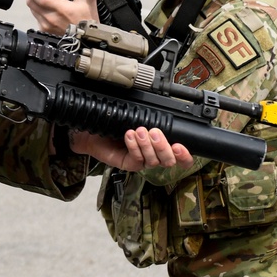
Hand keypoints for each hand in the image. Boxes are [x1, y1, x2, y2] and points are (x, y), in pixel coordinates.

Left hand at [23, 0, 98, 35]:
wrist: (87, 39)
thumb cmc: (88, 21)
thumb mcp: (89, 0)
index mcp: (60, 8)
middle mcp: (51, 18)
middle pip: (32, 4)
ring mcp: (47, 26)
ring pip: (33, 12)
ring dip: (33, 4)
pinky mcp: (46, 32)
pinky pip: (37, 20)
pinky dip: (37, 14)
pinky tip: (42, 11)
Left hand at [68, 126, 192, 170]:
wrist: (92, 129)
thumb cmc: (116, 122)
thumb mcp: (137, 117)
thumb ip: (153, 118)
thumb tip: (167, 111)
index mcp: (160, 145)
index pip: (180, 157)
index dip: (184, 155)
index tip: (179, 146)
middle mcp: (153, 155)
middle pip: (168, 161)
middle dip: (164, 147)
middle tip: (155, 132)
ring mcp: (140, 161)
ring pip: (153, 161)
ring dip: (147, 145)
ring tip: (139, 131)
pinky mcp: (128, 164)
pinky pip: (136, 160)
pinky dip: (134, 147)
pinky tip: (129, 136)